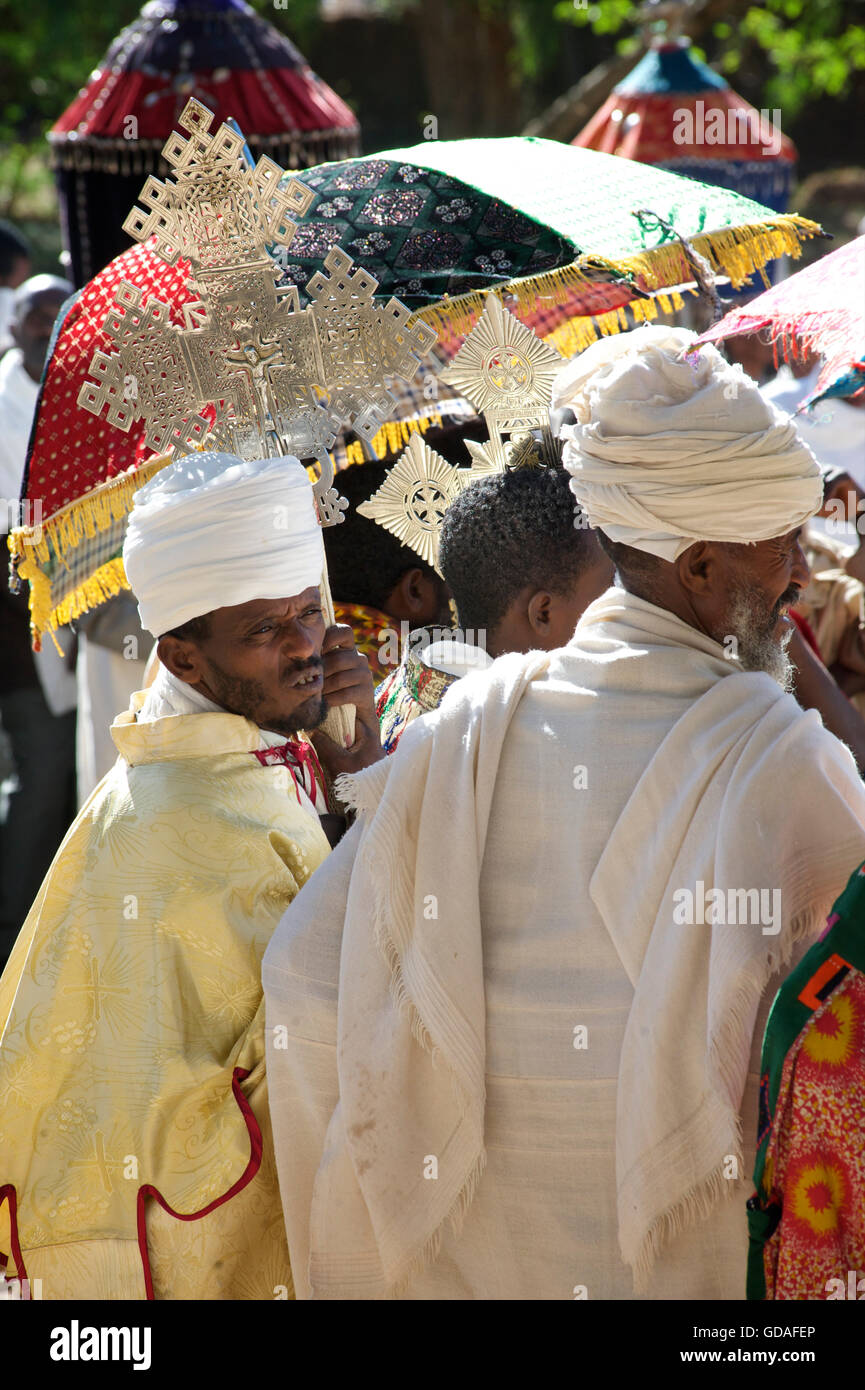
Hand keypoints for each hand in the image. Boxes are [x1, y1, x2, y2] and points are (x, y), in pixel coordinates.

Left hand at [309, 624, 384, 776]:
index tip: (316, 648)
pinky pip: (348, 691)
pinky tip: (327, 707)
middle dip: (323, 669)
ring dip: (326, 686)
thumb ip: (310, 668)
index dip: (330, 634)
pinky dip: (334, 699)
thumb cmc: (325, 709)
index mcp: (344, 654)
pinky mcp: (368, 694)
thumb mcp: (315, 685)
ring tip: (318, 698)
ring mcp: (364, 677)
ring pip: (342, 672)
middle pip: (339, 654)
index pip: (342, 631)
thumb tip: (288, 653)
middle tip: (311, 684)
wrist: (351, 741)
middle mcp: (357, 661)